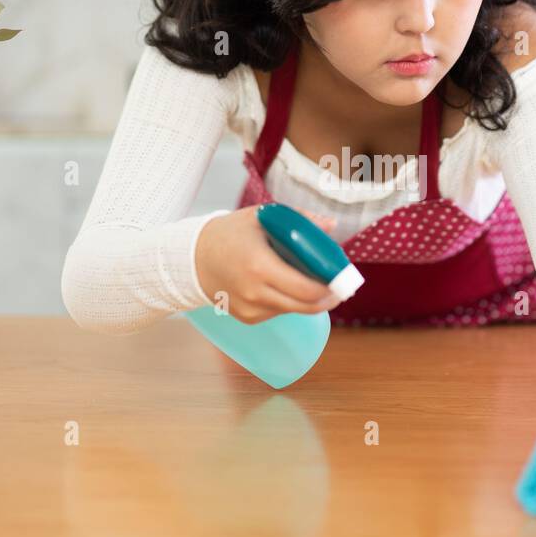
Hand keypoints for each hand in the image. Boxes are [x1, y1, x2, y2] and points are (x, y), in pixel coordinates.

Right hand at [194, 206, 344, 323]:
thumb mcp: (262, 217)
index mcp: (260, 266)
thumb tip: (331, 225)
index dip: (331, 288)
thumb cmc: (230, 233)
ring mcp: (250, 309)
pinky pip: (279, 312)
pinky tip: (285, 285)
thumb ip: (299, 220)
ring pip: (295, 311)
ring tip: (316, 281)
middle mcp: (255, 293)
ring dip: (309, 300)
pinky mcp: (247, 318)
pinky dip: (288, 301)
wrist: (193, 258)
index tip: (343, 279)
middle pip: (306, 306)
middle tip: (339, 286)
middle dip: (328, 297)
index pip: (307, 289)